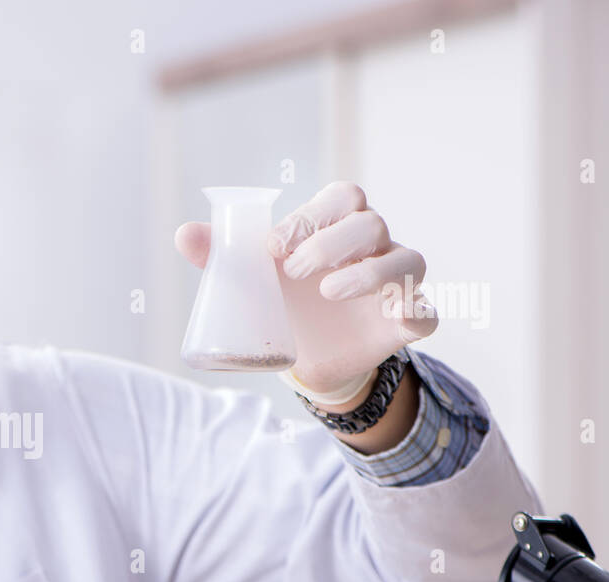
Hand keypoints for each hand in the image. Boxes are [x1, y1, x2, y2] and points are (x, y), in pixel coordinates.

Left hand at [175, 181, 437, 396]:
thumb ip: (220, 256)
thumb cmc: (283, 301)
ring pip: (407, 260)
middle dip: (332, 241)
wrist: (306, 356)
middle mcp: (374, 246)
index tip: (272, 248)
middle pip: (371, 222)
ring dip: (370, 273)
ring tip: (330, 292)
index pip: (340, 198)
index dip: (310, 217)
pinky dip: (415, 310)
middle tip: (294, 271)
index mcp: (337, 225)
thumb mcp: (252, 278)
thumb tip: (182, 233)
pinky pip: (426, 312)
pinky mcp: (405, 322)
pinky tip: (394, 316)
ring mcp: (395, 283)